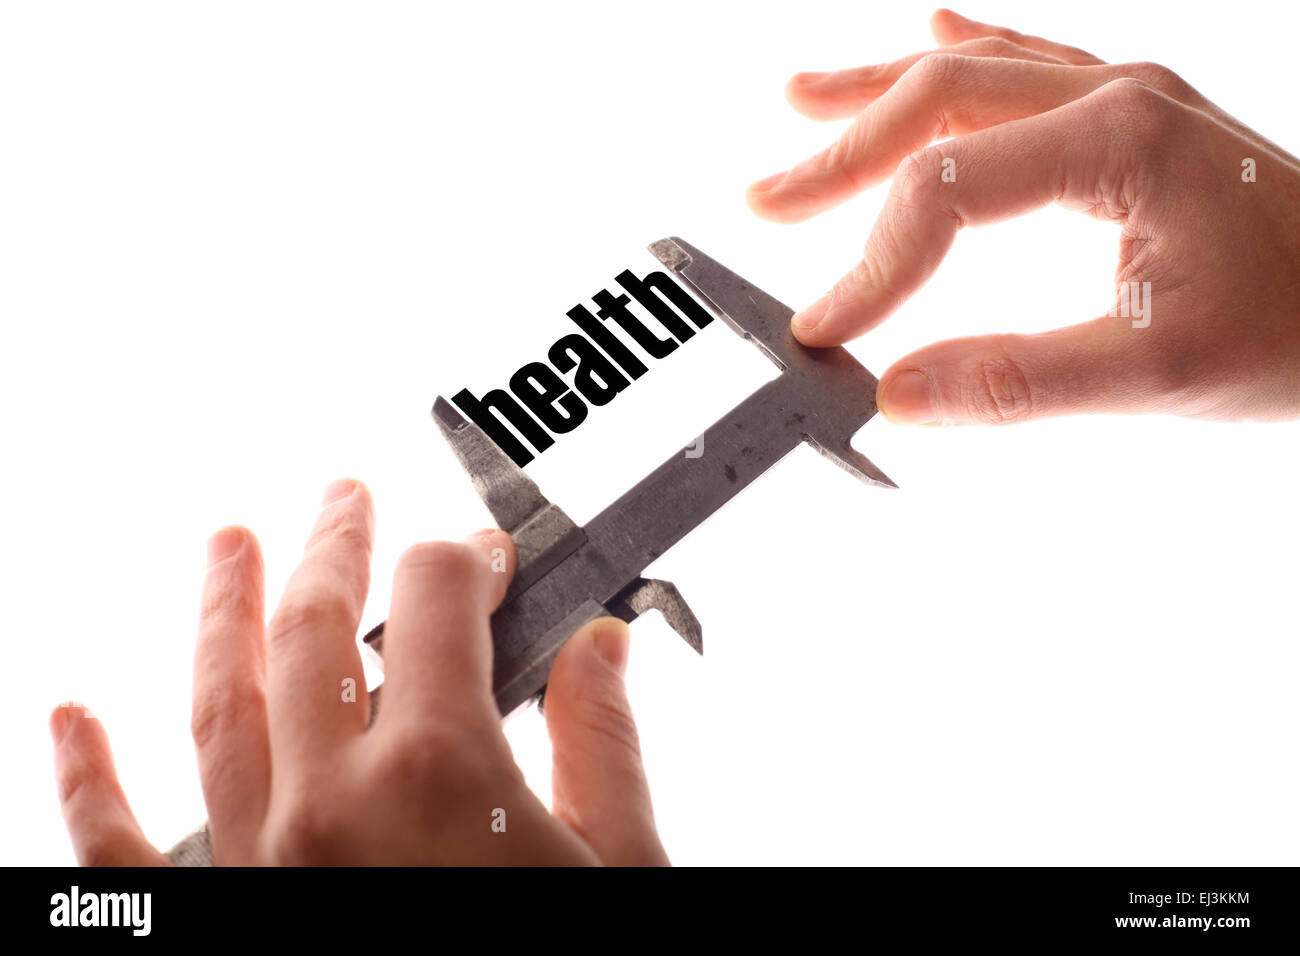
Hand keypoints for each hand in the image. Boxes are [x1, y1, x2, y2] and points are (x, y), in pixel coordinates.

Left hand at [50, 479, 668, 864]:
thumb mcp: (622, 867)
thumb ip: (605, 741)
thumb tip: (602, 647)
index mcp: (440, 774)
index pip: (441, 599)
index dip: (466, 554)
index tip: (483, 551)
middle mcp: (331, 804)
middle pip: (319, 623)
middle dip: (336, 544)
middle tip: (344, 496)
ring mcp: (257, 864)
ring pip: (218, 700)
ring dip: (220, 608)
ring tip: (227, 548)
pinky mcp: (214, 924)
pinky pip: (120, 850)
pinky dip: (86, 778)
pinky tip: (67, 717)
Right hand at [747, 8, 1299, 424]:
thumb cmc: (1299, 327)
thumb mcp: (1161, 372)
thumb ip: (1021, 382)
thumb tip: (900, 395)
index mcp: (1118, 143)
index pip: (949, 191)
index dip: (873, 265)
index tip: (825, 331)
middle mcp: (1114, 98)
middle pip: (940, 99)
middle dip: (842, 154)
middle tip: (765, 201)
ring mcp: (1125, 97)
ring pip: (973, 71)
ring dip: (879, 94)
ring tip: (799, 105)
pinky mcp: (1132, 116)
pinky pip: (1029, 65)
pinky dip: (961, 60)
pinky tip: (925, 36)